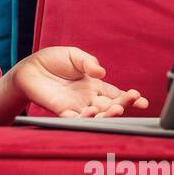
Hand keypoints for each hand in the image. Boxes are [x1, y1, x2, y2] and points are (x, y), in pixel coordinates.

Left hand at [9, 46, 149, 117]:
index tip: (143, 102)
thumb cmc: (53, 60)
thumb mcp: (74, 55)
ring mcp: (76, 106)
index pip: (116, 94)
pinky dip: (84, 119)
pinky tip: (91, 114)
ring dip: (107, 115)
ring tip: (115, 110)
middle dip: (122, 105)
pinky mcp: (62, 111)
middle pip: (110, 106)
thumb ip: (87, 62)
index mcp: (95, 85)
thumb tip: (101, 71)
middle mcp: (89, 98)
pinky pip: (75, 119)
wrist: (30, 68)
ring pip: (96, 115)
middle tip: (131, 102)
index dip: (130, 98)